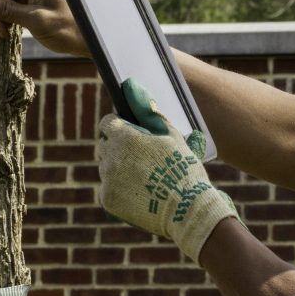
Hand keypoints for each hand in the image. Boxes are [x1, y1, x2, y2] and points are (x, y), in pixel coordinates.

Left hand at [97, 79, 237, 263]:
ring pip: (106, 167)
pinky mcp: (107, 200)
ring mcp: (107, 180)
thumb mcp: (170, 134)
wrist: (188, 211)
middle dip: (121, 147)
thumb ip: (147, 109)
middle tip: (145, 158)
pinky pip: (107, 188)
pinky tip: (140, 192)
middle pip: (106, 144)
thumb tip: (130, 84)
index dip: (122, 126)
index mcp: (124, 137)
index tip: (136, 135)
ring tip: (146, 177)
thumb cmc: (183, 168)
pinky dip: (119, 189)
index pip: (108, 122)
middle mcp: (110, 157)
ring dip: (120, 168)